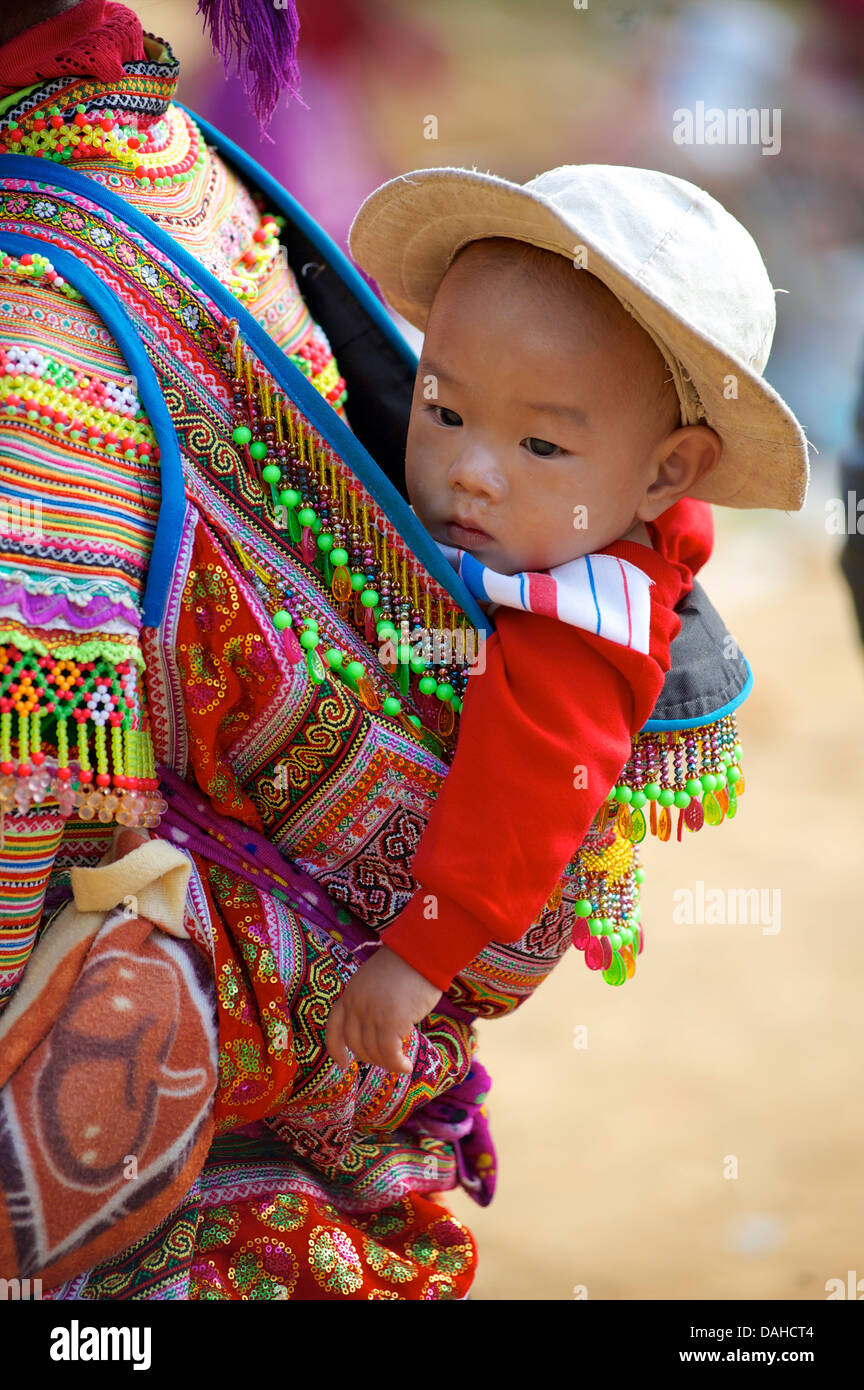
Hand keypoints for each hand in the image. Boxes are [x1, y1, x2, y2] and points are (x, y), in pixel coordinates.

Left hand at [325, 946, 441, 1074]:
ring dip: (387, 1064)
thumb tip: (375, 1032)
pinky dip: (396, 1065)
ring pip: (372, 1051)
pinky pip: (389, 1053)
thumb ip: (370, 1002)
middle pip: (355, 1044)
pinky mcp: (391, 1021)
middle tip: (388, 1060)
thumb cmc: (406, 965)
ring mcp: (372, 1012)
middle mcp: (356, 1004)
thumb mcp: (376, 982)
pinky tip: (406, 1066)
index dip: (335, 1048)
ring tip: (402, 1064)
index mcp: (350, 993)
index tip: (343, 1064)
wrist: (422, 952)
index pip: (334, 1027)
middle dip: (371, 1058)